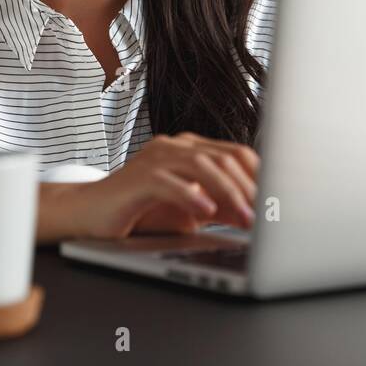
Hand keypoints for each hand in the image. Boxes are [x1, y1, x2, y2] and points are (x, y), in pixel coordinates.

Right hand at [67, 132, 259, 238]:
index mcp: (191, 149)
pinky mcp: (138, 177)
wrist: (90, 214)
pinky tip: (206, 213)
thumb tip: (255, 213)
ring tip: (245, 219)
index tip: (276, 203)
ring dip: (229, 194)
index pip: (236, 154)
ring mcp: (156, 157)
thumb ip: (220, 206)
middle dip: (249, 188)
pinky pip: (170, 182)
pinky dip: (191, 196)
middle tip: (265, 215)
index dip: (260, 177)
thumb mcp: (190, 209)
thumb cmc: (140, 211)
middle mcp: (175, 146)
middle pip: (224, 158)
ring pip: (202, 166)